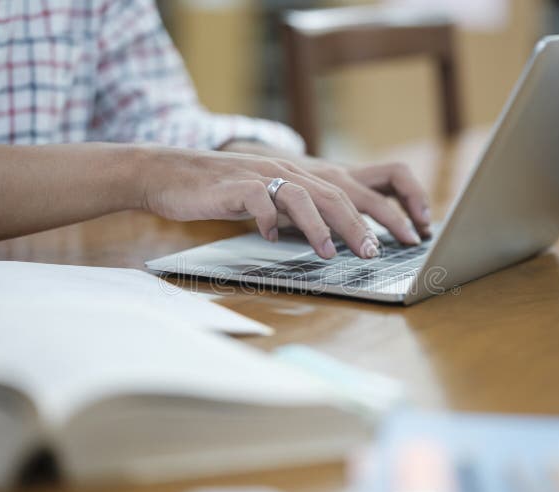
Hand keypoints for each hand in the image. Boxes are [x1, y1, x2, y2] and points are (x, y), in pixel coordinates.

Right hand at [139, 146, 380, 259]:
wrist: (169, 173)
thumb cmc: (218, 192)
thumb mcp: (264, 201)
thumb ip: (292, 212)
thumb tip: (323, 236)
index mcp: (296, 176)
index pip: (344, 194)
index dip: (371, 217)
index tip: (389, 243)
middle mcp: (284, 171)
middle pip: (334, 195)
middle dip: (359, 225)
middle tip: (373, 253)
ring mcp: (259, 176)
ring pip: (303, 196)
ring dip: (321, 225)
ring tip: (331, 252)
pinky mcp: (234, 186)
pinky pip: (258, 201)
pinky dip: (267, 220)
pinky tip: (268, 238)